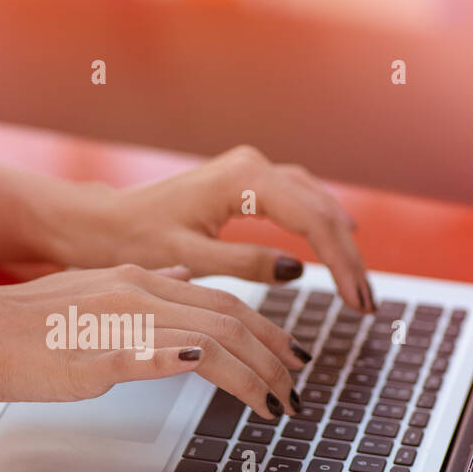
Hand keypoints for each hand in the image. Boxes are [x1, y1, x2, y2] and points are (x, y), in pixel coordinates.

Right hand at [0, 264, 313, 419]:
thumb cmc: (19, 327)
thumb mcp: (88, 293)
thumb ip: (140, 290)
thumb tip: (183, 283)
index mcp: (137, 278)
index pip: (223, 301)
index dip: (268, 330)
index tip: (293, 357)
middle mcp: (135, 290)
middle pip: (229, 317)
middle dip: (275, 354)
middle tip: (300, 387)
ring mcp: (115, 319)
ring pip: (207, 337)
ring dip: (253, 372)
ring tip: (278, 401)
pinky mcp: (92, 353)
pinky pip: (153, 353)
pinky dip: (194, 365)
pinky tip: (223, 380)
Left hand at [48, 145, 373, 312]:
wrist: (104, 223)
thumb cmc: (133, 242)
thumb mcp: (187, 260)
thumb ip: (244, 264)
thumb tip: (298, 272)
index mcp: (243, 180)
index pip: (313, 222)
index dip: (342, 265)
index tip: (357, 302)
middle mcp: (253, 166)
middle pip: (322, 211)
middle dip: (349, 260)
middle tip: (368, 305)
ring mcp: (252, 170)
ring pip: (316, 203)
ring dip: (339, 244)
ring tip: (359, 288)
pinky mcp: (247, 182)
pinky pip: (300, 200)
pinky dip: (321, 227)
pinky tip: (337, 247)